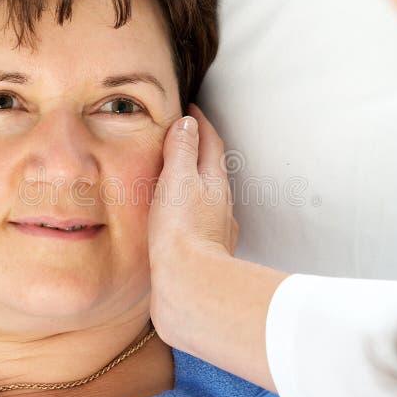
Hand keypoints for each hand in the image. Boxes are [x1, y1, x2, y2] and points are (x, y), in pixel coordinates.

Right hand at [147, 104, 287, 390]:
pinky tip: (178, 220)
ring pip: (207, 196)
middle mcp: (220, 203)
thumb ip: (182, 150)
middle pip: (213, 167)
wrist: (188, 287)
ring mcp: (215, 229)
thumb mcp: (178, 180)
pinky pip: (198, 221)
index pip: (210, 142)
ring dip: (195, 181)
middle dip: (201, 148)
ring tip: (176, 176)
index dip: (200, 123)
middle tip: (184, 134)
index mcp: (214, 181)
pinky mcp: (204, 252)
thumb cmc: (181, 231)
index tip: (191, 109)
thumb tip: (188, 122)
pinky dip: (188, 210)